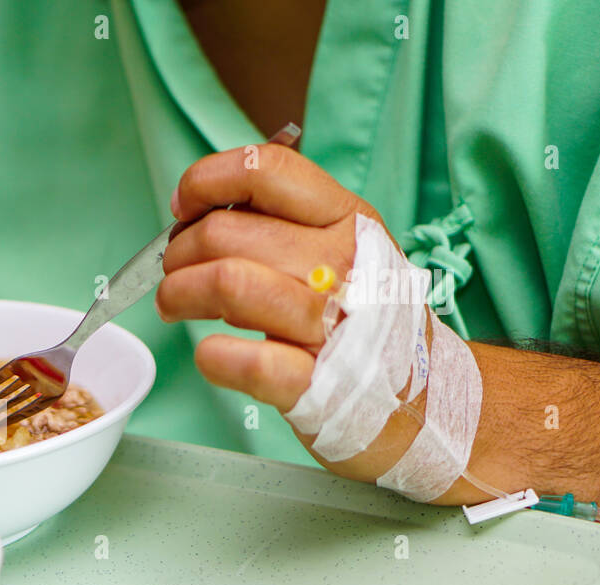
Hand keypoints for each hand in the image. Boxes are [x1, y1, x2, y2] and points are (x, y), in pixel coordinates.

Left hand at [156, 144, 421, 484]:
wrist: (426, 399)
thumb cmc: (364, 320)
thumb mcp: (343, 249)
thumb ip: (282, 222)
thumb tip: (197, 209)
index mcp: (348, 219)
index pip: (266, 170)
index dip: (206, 181)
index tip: (182, 208)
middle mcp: (344, 265)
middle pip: (226, 232)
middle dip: (178, 252)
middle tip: (173, 272)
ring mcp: (332, 326)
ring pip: (228, 284)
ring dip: (179, 294)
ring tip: (173, 305)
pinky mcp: (317, 385)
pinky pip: (250, 362)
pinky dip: (213, 357)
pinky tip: (209, 354)